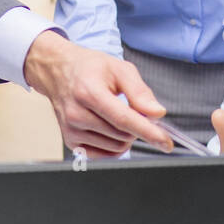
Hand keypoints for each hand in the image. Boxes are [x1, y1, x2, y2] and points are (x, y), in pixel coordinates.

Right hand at [23, 32, 171, 156]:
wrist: (58, 72)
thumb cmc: (89, 68)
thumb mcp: (119, 69)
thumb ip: (140, 92)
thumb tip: (157, 113)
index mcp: (89, 92)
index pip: (123, 119)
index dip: (148, 132)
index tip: (166, 142)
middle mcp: (76, 114)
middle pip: (122, 136)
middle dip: (138, 128)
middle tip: (135, 111)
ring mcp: (71, 130)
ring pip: (115, 147)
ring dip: (126, 137)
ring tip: (119, 116)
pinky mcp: (70, 142)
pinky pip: (104, 155)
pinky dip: (114, 146)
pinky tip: (111, 130)